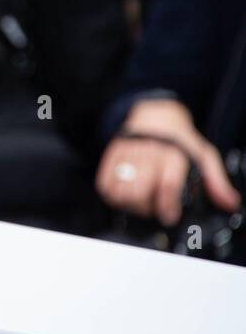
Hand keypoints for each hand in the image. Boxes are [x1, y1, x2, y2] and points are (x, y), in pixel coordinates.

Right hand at [96, 99, 241, 225]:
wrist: (154, 116)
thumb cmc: (179, 140)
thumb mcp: (204, 155)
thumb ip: (217, 181)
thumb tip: (229, 202)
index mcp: (173, 153)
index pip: (167, 184)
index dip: (167, 205)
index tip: (169, 216)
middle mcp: (148, 152)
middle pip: (138, 191)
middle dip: (145, 207)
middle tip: (153, 209)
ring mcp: (127, 153)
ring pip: (119, 189)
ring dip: (128, 203)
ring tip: (138, 203)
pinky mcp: (111, 155)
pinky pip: (104, 182)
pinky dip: (111, 195)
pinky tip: (123, 195)